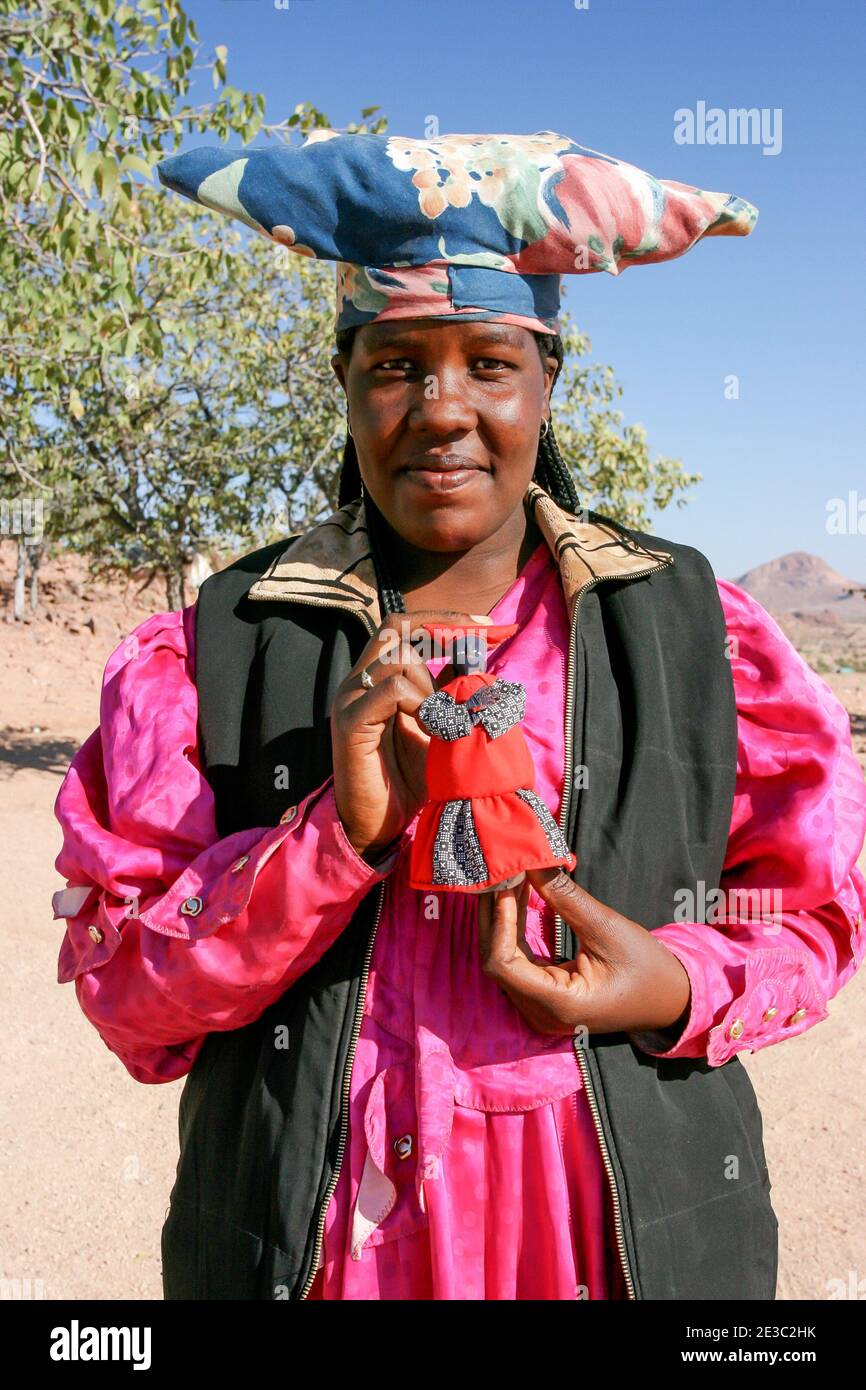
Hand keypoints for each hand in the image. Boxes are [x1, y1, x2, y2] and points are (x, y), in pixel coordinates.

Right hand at [331, 609, 482, 862]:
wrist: (378, 828)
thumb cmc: (410, 782)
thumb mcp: (441, 731)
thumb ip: (451, 697)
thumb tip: (479, 663)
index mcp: (379, 679)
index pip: (408, 627)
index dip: (448, 621)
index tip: (492, 626)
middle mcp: (360, 681)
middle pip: (397, 626)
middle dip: (447, 628)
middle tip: (487, 637)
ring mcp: (351, 699)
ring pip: (399, 659)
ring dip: (437, 687)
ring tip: (451, 723)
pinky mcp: (351, 723)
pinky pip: (390, 692)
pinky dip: (422, 706)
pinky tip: (434, 732)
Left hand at [476, 869, 691, 1038]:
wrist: (671, 998)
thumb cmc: (647, 967)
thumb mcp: (607, 927)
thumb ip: (565, 897)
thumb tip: (532, 864)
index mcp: (558, 1005)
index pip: (503, 964)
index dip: (499, 922)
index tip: (505, 884)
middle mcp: (541, 1013)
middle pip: (496, 961)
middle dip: (497, 914)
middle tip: (504, 871)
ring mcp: (540, 1008)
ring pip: (503, 959)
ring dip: (504, 918)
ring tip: (512, 878)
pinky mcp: (544, 996)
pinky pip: (517, 960)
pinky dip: (515, 929)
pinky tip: (519, 897)